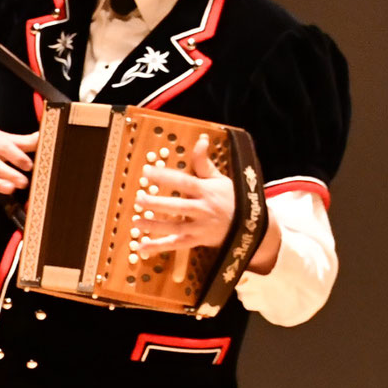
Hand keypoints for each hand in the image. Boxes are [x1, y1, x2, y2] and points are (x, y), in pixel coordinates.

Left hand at [133, 134, 233, 255]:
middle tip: (139, 198)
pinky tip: (142, 246)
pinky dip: (159, 247)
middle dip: (158, 203)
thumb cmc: (230, 198)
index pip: (184, 182)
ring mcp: (199, 227)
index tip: (147, 171)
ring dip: (155, 226)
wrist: (250, 225)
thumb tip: (201, 140)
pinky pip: (176, 245)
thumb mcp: (219, 179)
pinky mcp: (196, 241)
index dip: (166, 177)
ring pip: (175, 228)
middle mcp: (202, 209)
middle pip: (178, 207)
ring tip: (137, 221)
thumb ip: (204, 163)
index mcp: (206, 191)